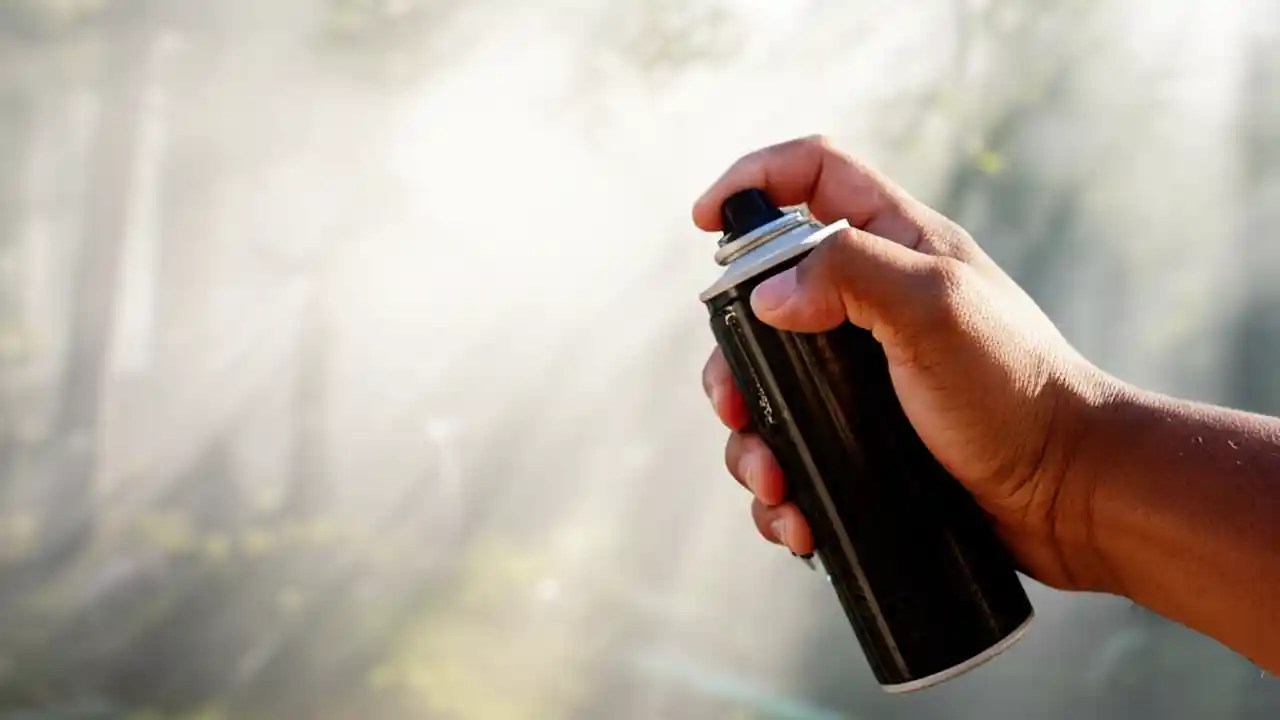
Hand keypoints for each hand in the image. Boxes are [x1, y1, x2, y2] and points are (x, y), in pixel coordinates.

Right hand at [697, 135, 1120, 590]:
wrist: (1068, 493)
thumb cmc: (1016, 389)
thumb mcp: (936, 307)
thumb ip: (849, 272)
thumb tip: (767, 293)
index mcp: (894, 247)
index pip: (813, 174)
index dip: (753, 180)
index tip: (704, 221)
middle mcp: (870, 305)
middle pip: (761, 304)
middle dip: (731, 360)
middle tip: (733, 402)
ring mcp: (862, 377)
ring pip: (766, 393)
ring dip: (751, 443)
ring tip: (776, 483)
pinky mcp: (862, 440)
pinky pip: (794, 456)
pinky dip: (781, 492)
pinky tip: (799, 521)